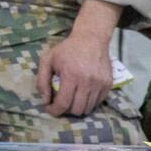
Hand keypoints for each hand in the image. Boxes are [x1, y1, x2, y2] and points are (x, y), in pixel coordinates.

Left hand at [36, 0, 117, 116]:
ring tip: (71, 100)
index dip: (54, 110)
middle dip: (66, 110)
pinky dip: (88, 103)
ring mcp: (100, 84)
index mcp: (71, 75)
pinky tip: (81, 95)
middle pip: (77, 109)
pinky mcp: (108, 84)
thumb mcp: (47, 60)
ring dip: (77, 108)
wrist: (91, 40)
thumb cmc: (66, 50)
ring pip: (88, 108)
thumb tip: (44, 100)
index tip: (49, 109)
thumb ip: (42, 81)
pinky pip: (98, 102)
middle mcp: (87, 82)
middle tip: (60, 103)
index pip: (63, 103)